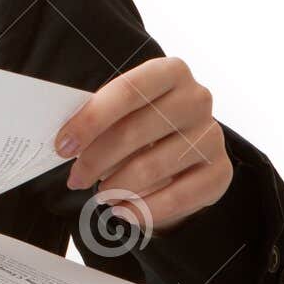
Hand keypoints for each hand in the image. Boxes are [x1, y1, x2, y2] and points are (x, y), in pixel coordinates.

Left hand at [53, 57, 231, 234]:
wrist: (185, 152)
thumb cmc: (141, 125)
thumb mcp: (121, 112)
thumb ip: (98, 118)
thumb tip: (66, 143)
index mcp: (170, 72)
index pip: (127, 90)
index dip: (90, 120)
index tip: (63, 146)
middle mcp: (196, 99)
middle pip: (134, 131)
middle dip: (95, 160)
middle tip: (75, 178)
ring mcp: (212, 136)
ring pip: (152, 167)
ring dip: (116, 187)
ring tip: (100, 195)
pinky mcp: (219, 172)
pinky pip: (176, 197)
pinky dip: (142, 210)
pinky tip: (122, 211)